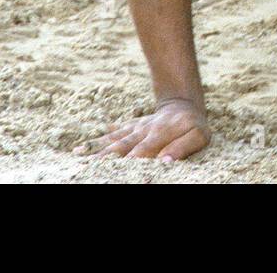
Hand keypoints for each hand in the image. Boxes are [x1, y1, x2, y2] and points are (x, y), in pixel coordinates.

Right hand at [75, 98, 209, 162]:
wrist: (184, 106)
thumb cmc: (193, 125)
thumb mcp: (198, 136)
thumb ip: (183, 147)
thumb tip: (166, 161)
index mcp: (159, 134)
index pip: (142, 150)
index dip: (130, 160)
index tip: (116, 170)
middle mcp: (143, 131)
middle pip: (122, 145)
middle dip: (105, 155)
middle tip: (87, 165)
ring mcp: (135, 128)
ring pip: (114, 139)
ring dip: (96, 146)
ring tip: (78, 152)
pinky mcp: (130, 127)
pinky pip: (114, 133)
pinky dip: (99, 139)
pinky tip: (84, 145)